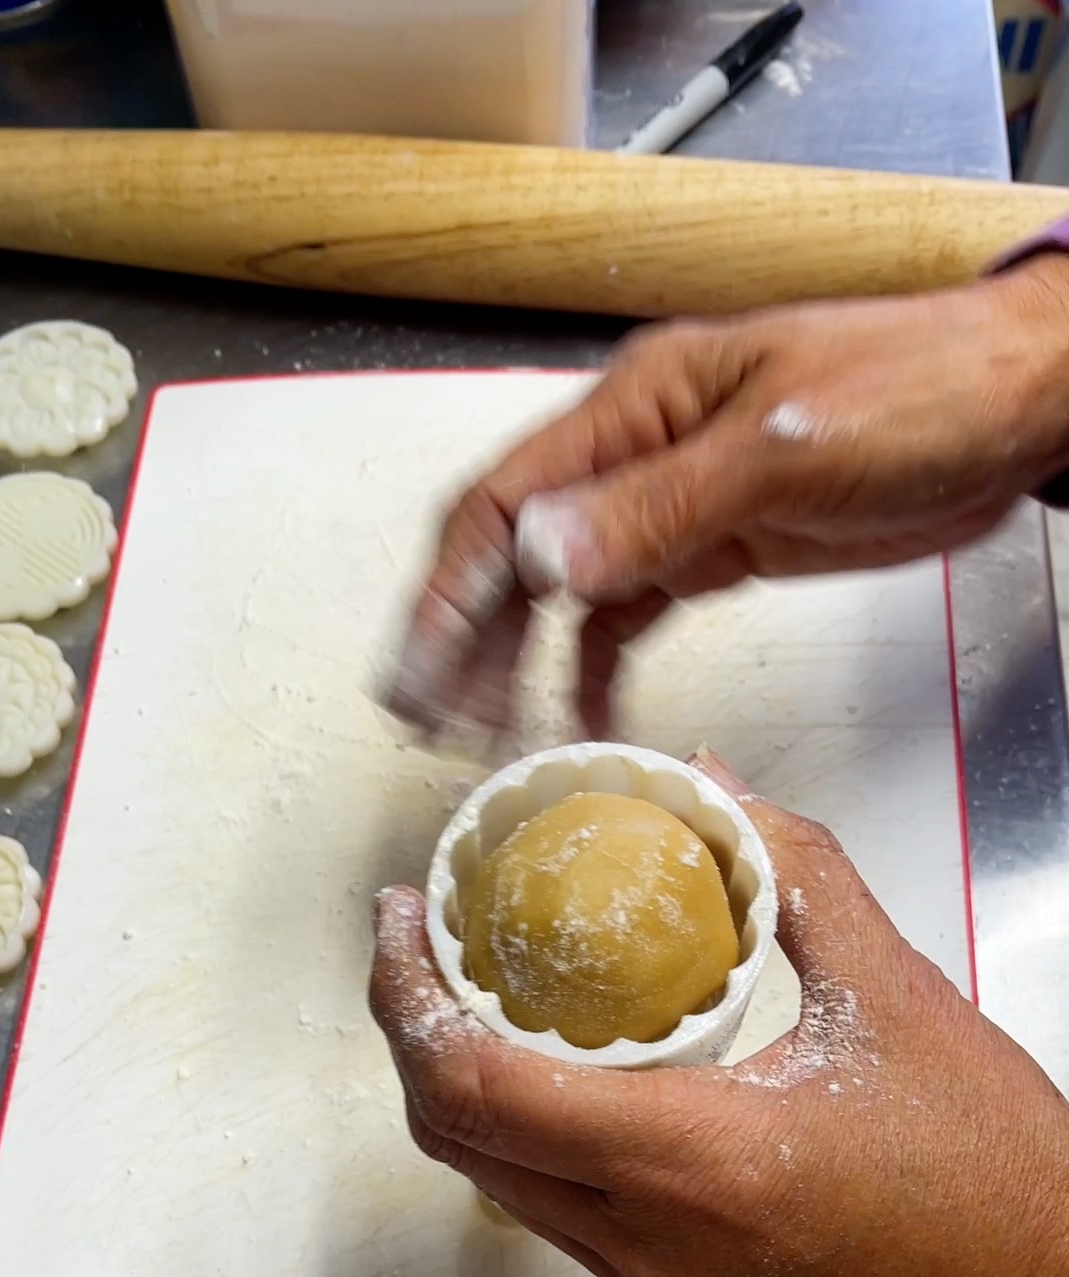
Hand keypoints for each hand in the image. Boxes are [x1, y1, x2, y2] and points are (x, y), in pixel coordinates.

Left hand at [370, 749, 1068, 1276]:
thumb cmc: (994, 1175)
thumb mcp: (899, 994)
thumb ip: (794, 874)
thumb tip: (713, 794)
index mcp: (702, 1160)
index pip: (483, 1090)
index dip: (409, 1002)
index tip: (401, 927)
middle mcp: (659, 1247)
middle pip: (460, 1143)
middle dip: (415, 1037)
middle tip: (423, 950)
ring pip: (502, 1191)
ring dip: (469, 1095)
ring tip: (481, 1000)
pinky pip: (564, 1225)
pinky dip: (535, 1148)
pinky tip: (567, 1082)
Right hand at [386, 258, 1068, 737]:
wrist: (1009, 405)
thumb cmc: (914, 391)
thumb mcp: (781, 448)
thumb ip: (658, 506)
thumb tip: (539, 554)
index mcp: (637, 407)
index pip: (504, 502)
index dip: (449, 590)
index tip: (417, 670)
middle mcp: (639, 454)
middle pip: (517, 551)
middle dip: (465, 637)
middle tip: (430, 720)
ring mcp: (674, 505)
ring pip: (566, 592)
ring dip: (522, 661)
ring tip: (490, 734)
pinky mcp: (716, 548)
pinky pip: (632, 616)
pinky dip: (599, 667)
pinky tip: (584, 715)